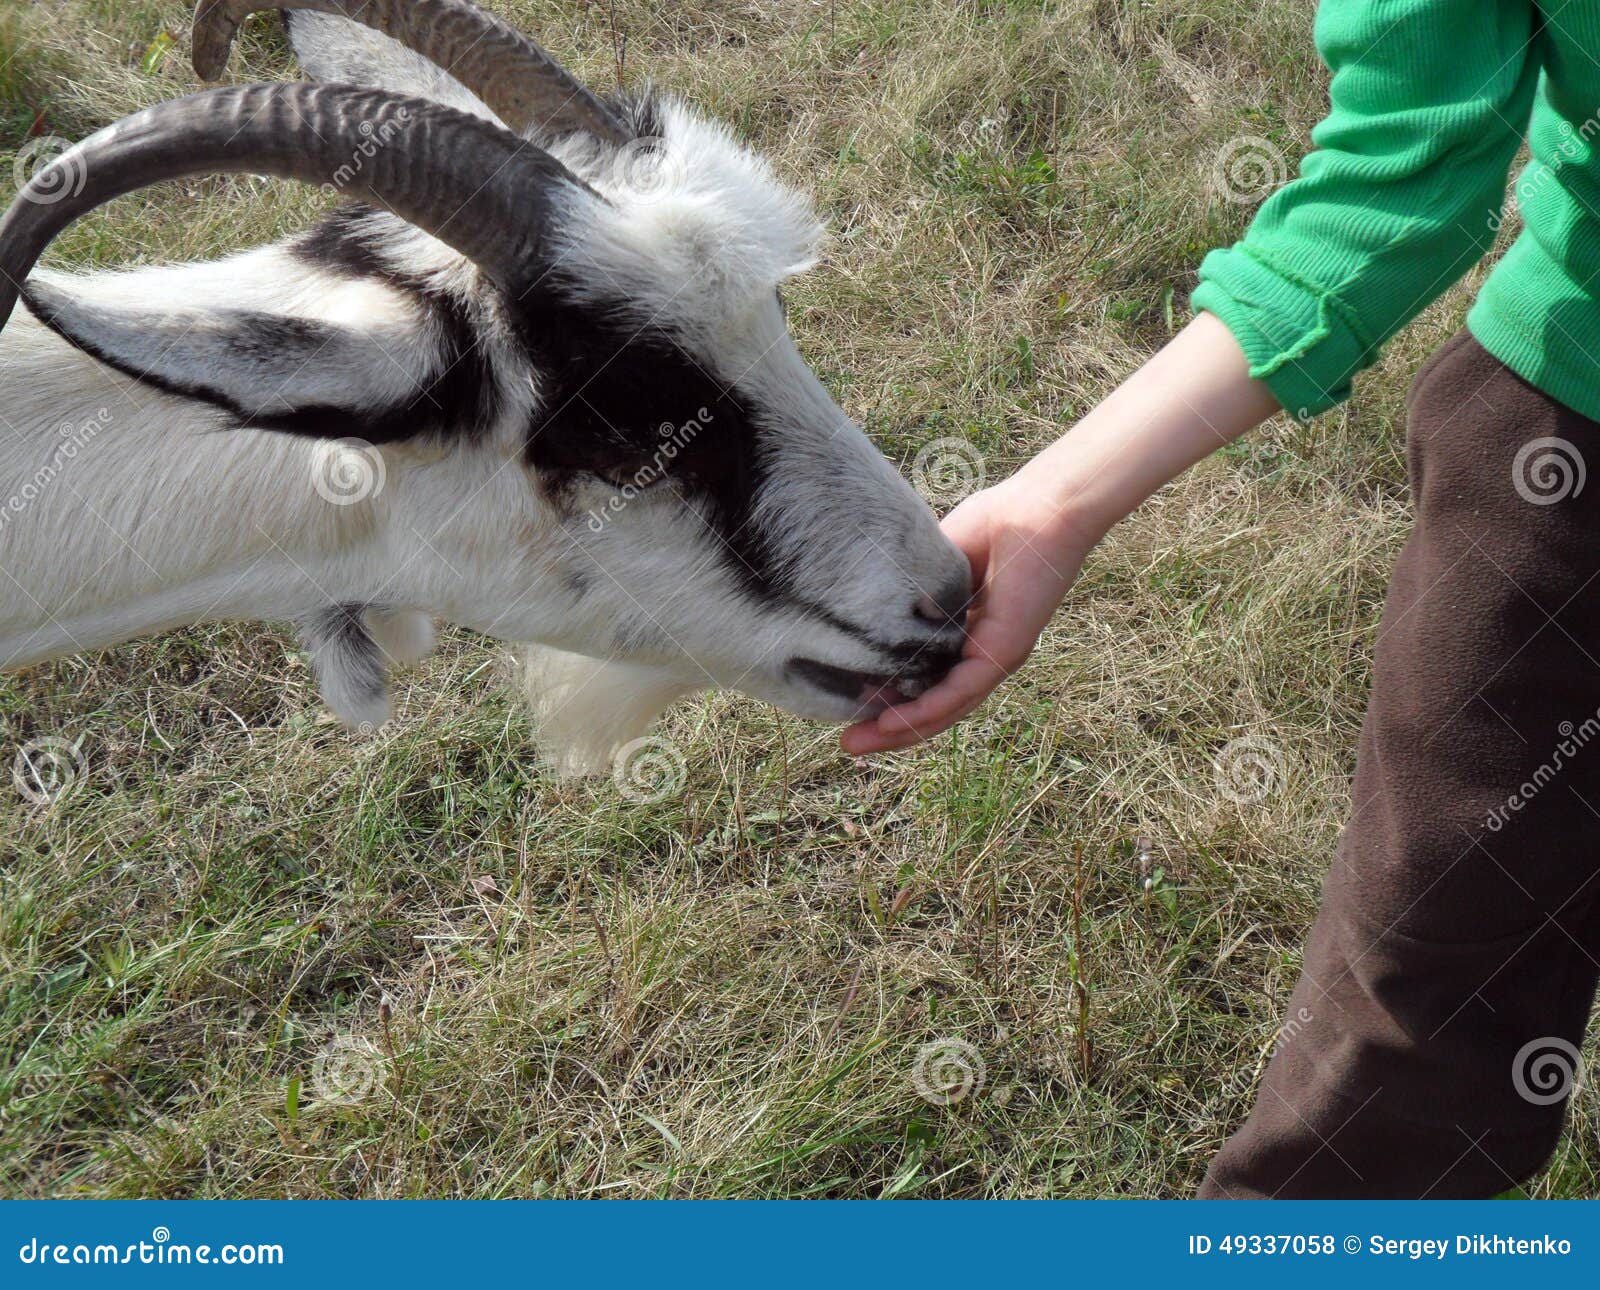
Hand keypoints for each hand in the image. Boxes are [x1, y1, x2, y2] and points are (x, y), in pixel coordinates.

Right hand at [840, 477, 1097, 754]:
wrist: (1038, 509)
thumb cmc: (996, 523)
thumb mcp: (936, 563)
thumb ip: (913, 591)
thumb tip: (877, 611)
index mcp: (968, 633)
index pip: (927, 676)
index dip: (891, 693)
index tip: (850, 702)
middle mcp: (982, 653)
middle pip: (933, 703)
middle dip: (888, 726)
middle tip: (848, 744)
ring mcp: (995, 657)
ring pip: (944, 707)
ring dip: (900, 730)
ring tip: (858, 744)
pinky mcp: (1004, 653)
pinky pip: (960, 691)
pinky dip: (926, 710)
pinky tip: (892, 723)